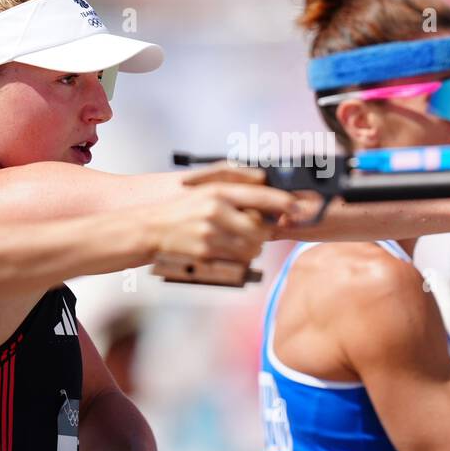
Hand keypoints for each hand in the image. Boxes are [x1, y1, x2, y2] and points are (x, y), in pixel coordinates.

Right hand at [149, 181, 295, 263]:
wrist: (151, 229)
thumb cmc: (182, 210)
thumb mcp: (207, 191)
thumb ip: (236, 190)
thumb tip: (267, 193)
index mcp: (218, 192)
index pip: (259, 196)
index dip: (282, 203)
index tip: (297, 208)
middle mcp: (216, 211)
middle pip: (260, 228)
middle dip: (263, 232)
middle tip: (255, 231)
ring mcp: (210, 234)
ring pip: (251, 247)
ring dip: (252, 247)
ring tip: (238, 241)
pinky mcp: (206, 253)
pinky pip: (237, 260)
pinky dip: (238, 258)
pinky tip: (226, 250)